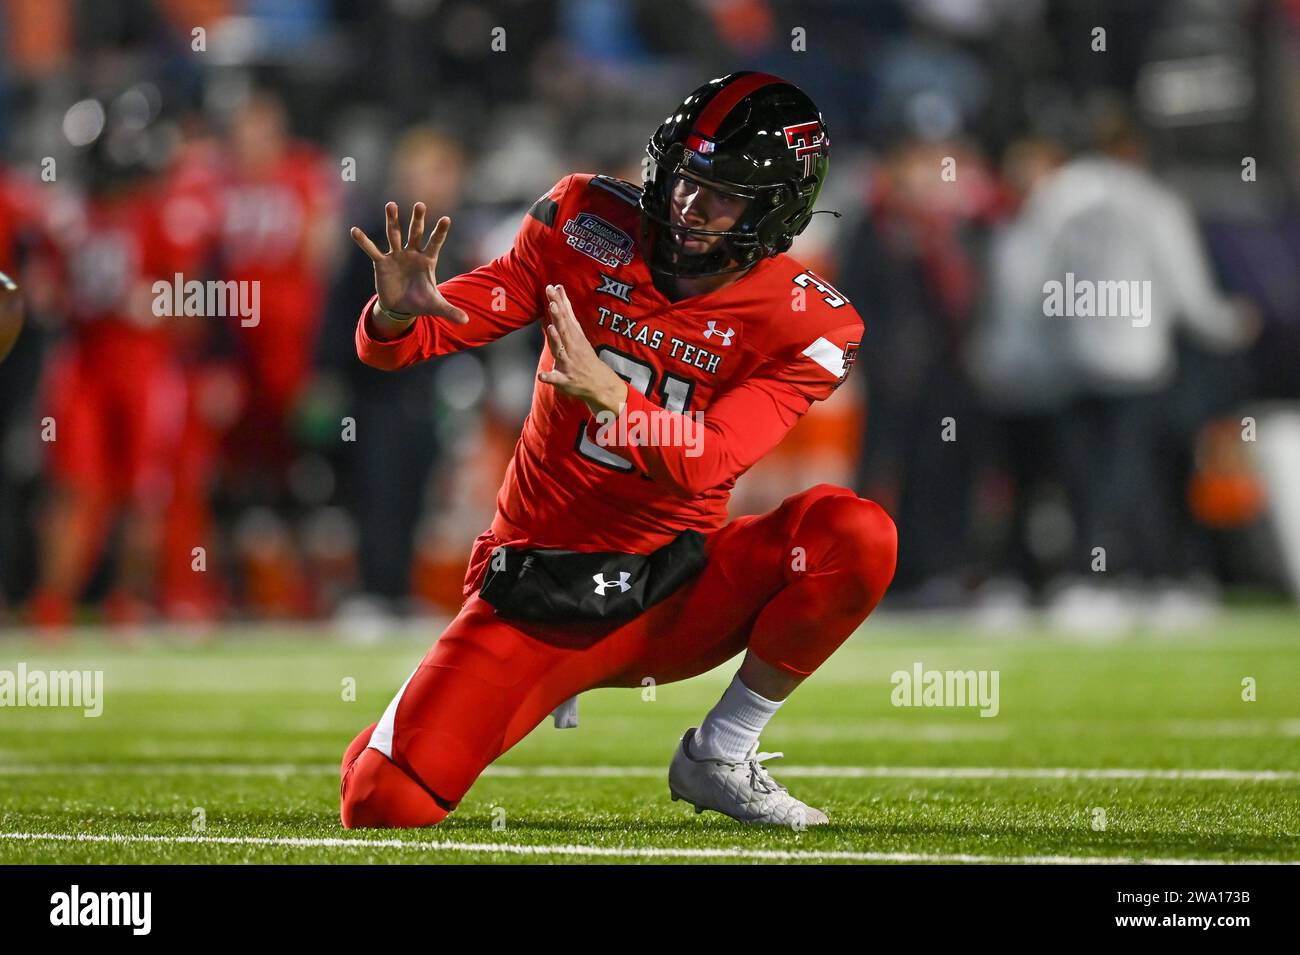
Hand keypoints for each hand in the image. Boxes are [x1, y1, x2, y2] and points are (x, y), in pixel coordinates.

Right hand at [350, 202, 467, 324]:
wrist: (401, 307)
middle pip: (416, 233)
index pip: (435, 243)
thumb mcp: (435, 306)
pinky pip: (372, 250)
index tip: (447, 219)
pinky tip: (354, 231)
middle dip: (418, 220)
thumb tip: (466, 321)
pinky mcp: (382, 262)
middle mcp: (412, 254)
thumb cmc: (421, 302)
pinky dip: (364, 241)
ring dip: (392, 220)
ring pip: (394, 234)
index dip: (440, 232)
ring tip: (391, 205)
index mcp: (427, 261)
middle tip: (420, 205)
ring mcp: (397, 256)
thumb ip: (450, 311)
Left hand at [536, 284, 627, 416]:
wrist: (598, 382)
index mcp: (573, 336)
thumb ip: (566, 312)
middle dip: (559, 317)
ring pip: (560, 350)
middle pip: (564, 330)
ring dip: (556, 340)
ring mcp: (568, 363)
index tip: (553, 288)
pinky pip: (556, 378)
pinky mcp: (565, 379)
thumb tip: (558, 288)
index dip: (559, 303)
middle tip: (553, 303)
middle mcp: (571, 347)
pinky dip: (549, 377)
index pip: (565, 316)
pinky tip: (542, 375)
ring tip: (551, 328)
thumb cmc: (583, 355)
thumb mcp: (577, 332)